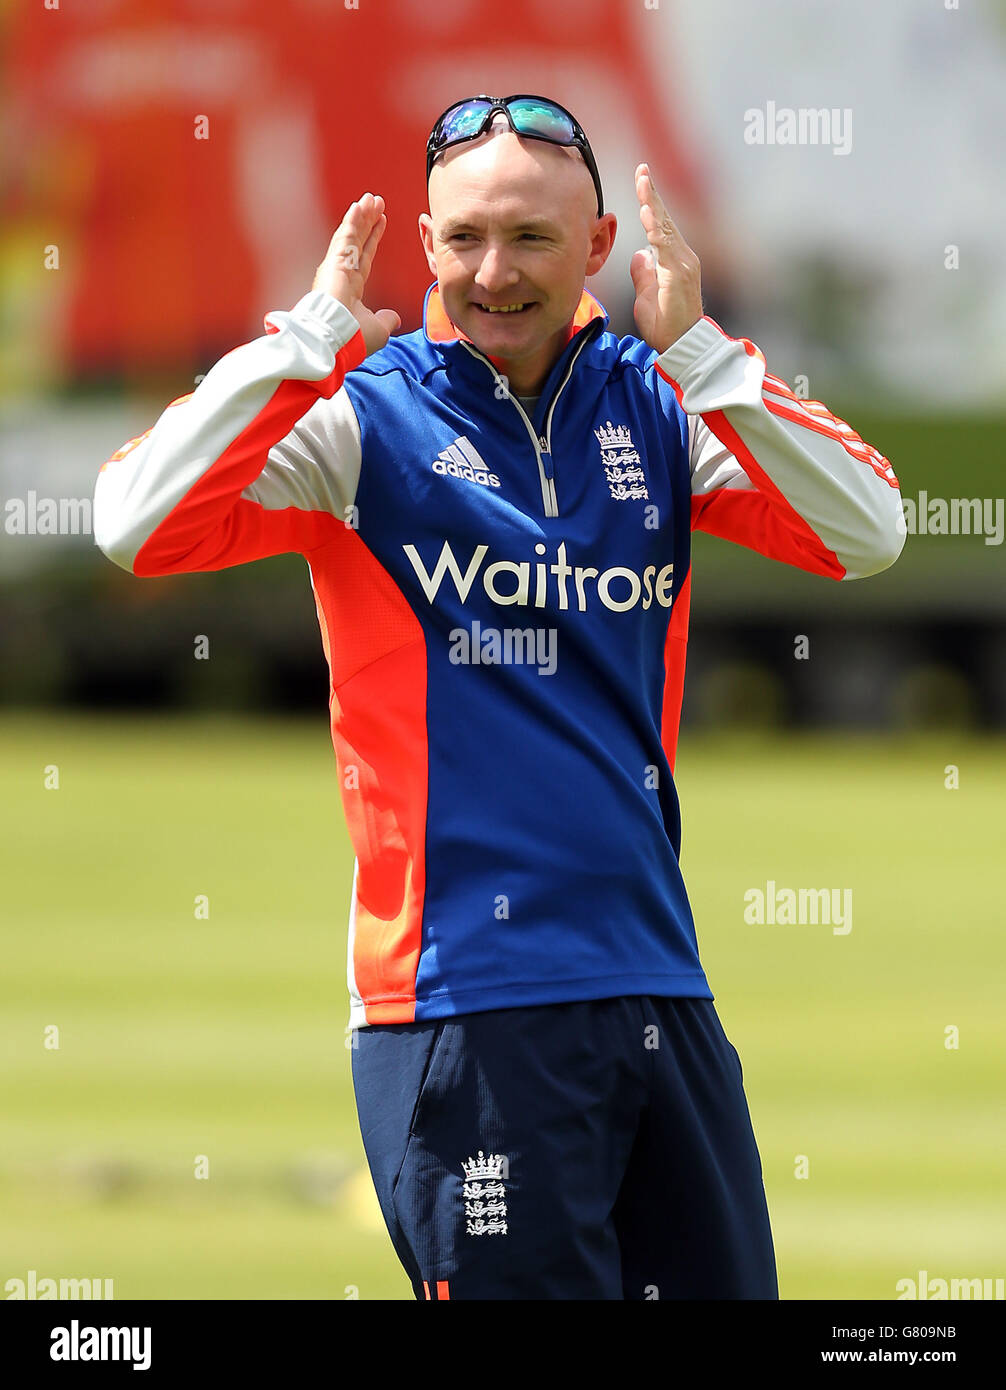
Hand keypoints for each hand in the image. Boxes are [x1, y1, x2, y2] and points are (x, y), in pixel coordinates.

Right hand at [312, 193, 400, 356]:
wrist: (337, 341)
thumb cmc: (354, 338)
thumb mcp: (378, 329)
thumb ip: (386, 319)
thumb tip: (394, 317)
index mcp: (351, 289)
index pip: (365, 257)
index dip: (373, 239)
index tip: (381, 222)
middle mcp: (342, 276)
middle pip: (358, 241)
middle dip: (368, 221)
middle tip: (376, 202)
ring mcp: (336, 268)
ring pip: (351, 236)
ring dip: (361, 216)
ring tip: (371, 198)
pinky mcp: (334, 263)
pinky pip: (345, 238)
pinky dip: (352, 221)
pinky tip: (359, 206)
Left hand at [629, 164, 702, 353]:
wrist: (682, 345)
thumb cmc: (666, 325)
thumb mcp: (646, 295)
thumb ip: (643, 274)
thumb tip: (638, 254)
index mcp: (675, 260)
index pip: (661, 227)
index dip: (651, 204)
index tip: (642, 181)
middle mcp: (683, 257)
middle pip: (665, 220)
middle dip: (652, 194)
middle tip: (641, 170)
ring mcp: (683, 264)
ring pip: (665, 228)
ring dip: (652, 204)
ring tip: (642, 182)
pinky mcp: (679, 274)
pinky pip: (665, 246)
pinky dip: (655, 228)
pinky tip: (646, 213)